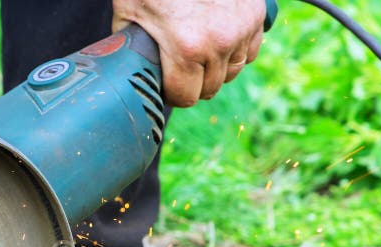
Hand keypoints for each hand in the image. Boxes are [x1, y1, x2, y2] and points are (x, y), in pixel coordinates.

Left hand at [112, 0, 264, 106]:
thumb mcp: (128, 14)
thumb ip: (130, 47)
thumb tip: (125, 70)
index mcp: (186, 48)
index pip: (186, 97)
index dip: (172, 93)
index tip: (166, 85)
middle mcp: (218, 42)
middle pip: (209, 88)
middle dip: (192, 82)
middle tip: (179, 68)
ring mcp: (240, 28)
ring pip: (231, 72)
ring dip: (215, 68)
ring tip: (197, 53)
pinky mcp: (255, 15)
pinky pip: (249, 51)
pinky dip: (235, 50)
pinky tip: (217, 41)